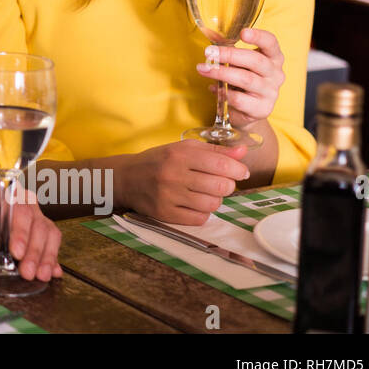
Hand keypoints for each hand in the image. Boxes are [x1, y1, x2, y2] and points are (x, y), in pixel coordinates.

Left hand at [0, 181, 62, 280]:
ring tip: (40, 276)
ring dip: (46, 256)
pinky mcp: (36, 231)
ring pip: (48, 234)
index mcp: (6, 192)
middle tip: (27, 272)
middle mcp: (25, 202)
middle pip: (38, 224)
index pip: (20, 209)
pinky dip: (52, 257)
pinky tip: (53, 271)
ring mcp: (33, 216)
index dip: (21, 232)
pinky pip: (50, 242)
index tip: (17, 252)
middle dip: (34, 251)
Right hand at [121, 140, 250, 224]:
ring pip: (212, 204)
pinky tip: (195, 204)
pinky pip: (199, 219)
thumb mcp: (182, 149)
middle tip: (221, 183)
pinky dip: (202, 212)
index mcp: (180, 155)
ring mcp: (169, 196)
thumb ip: (214, 150)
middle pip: (221, 186)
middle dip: (227, 185)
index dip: (238, 170)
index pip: (221, 164)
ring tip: (206, 193)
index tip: (241, 172)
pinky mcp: (165, 214)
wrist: (125, 178)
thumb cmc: (158, 161)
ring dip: (215, 200)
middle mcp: (174, 175)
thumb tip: (243, 151)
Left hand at [196, 27, 285, 125]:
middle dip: (229, 55)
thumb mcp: (238, 63)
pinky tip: (213, 88)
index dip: (258, 36)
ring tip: (203, 69)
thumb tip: (211, 34)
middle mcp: (276, 74)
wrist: (247, 111)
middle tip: (209, 53)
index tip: (243, 33)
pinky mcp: (262, 108)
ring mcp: (271, 92)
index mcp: (273, 58)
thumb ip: (228, 49)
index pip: (271, 43)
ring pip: (246, 79)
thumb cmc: (242, 80)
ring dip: (221, 73)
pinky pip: (239, 99)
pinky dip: (223, 92)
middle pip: (255, 60)